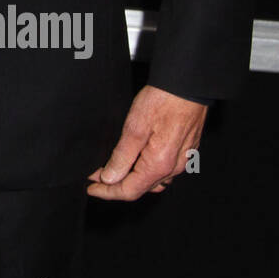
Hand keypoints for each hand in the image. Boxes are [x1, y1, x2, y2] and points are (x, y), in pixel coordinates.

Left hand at [87, 85, 206, 200]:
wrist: (187, 85)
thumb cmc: (163, 101)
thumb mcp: (134, 128)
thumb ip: (122, 157)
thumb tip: (109, 178)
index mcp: (159, 165)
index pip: (129, 191)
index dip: (107, 193)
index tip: (91, 188)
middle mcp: (173, 167)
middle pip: (141, 188)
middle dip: (117, 186)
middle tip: (96, 178)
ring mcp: (182, 160)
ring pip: (153, 181)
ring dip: (132, 180)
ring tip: (112, 171)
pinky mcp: (186, 151)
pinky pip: (164, 171)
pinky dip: (146, 171)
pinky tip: (136, 162)